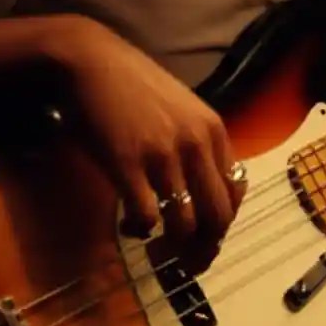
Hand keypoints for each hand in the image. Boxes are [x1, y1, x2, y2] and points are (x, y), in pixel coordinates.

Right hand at [53, 19, 245, 264]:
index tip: (206, 239)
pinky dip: (140, 231)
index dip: (223, 226)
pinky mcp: (128, 164)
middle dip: (205, 249)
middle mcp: (197, 144)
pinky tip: (129, 227)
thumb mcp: (182, 109)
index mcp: (214, 131)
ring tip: (157, 252)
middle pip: (218, 216)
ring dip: (173, 249)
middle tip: (188, 264)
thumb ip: (198, 144)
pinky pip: (147, 216)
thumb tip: (202, 187)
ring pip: (186, 224)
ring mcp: (164, 155)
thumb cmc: (133, 86)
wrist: (90, 61)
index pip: (235, 193)